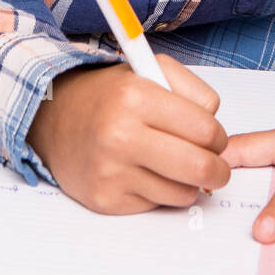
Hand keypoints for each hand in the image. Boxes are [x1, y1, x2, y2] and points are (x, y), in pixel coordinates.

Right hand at [27, 53, 230, 213]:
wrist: (55, 119)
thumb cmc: (110, 96)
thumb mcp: (151, 70)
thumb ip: (193, 92)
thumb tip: (218, 136)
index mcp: (136, 97)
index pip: (206, 129)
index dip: (218, 136)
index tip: (214, 138)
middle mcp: (121, 135)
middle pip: (200, 167)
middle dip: (218, 169)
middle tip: (215, 165)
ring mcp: (112, 171)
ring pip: (183, 192)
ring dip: (188, 182)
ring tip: (173, 164)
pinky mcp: (106, 199)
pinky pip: (157, 205)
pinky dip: (161, 192)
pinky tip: (145, 173)